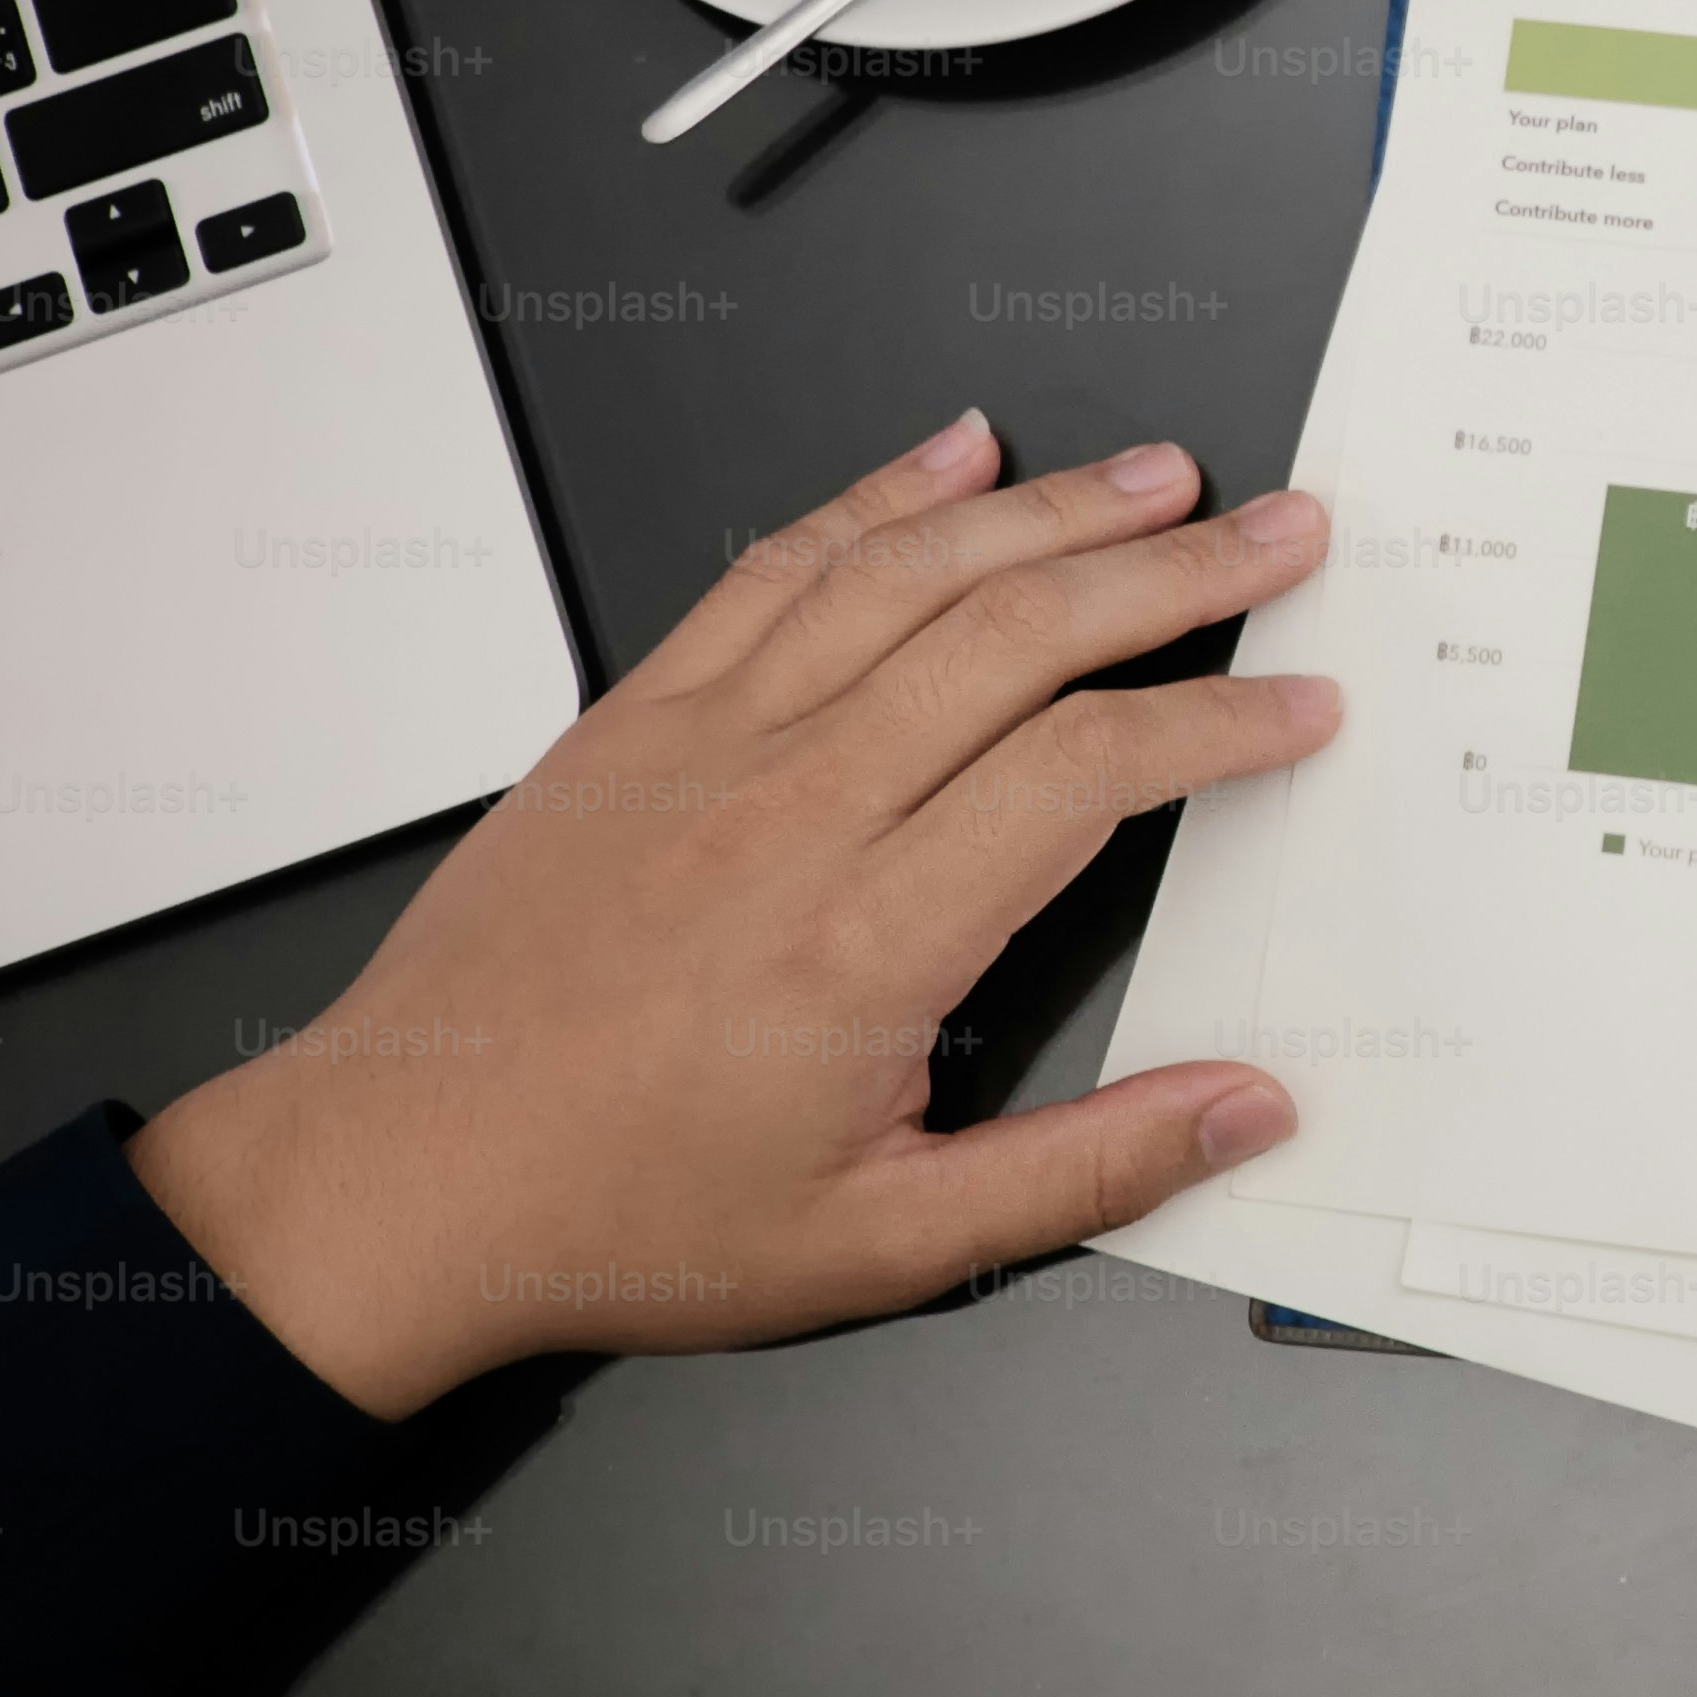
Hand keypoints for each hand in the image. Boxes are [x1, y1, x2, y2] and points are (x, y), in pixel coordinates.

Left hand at [127, 413, 1342, 1417]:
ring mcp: (707, 745)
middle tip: (1284, 533)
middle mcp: (793, 813)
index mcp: (866, 943)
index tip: (1302, 705)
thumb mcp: (880, 1245)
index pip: (1086, 774)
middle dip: (1177, 569)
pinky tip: (956, 450)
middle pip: (1020, 634)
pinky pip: (773, 567)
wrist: (394, 1184)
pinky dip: (875, 494)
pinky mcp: (635, 716)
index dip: (1216, 723)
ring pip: (910, 574)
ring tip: (1165, 475)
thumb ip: (1085, 1170)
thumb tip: (1246, 1108)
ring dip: (1053, 506)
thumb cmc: (622, 1217)